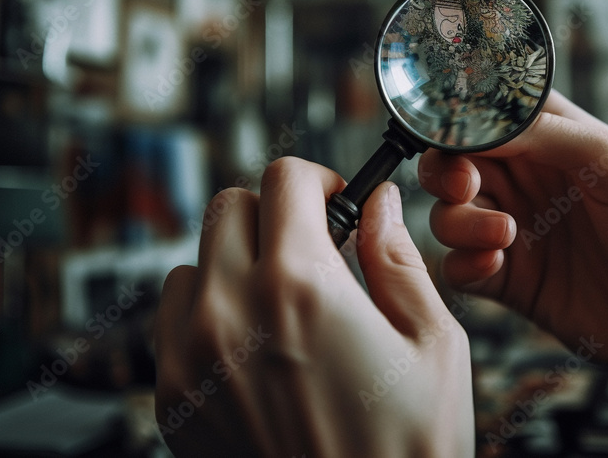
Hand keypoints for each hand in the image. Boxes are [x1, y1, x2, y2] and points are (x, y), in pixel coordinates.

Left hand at [154, 159, 473, 456]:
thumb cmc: (407, 451)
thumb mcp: (434, 345)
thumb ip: (398, 260)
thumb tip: (382, 206)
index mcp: (301, 286)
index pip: (284, 179)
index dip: (318, 178)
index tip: (335, 199)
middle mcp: (231, 312)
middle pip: (229, 207)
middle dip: (274, 214)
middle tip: (314, 248)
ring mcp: (191, 356)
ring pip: (194, 262)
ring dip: (235, 262)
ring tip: (283, 302)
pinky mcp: (173, 397)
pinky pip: (172, 321)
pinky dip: (208, 313)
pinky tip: (255, 347)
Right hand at [420, 91, 607, 388]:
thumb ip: (547, 134)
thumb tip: (480, 121)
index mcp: (551, 142)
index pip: (485, 116)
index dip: (460, 121)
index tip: (455, 136)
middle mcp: (526, 183)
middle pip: (452, 164)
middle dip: (445, 172)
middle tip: (465, 186)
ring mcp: (514, 233)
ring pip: (447, 215)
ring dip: (460, 222)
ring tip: (506, 235)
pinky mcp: (509, 283)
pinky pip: (457, 267)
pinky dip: (464, 264)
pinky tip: (497, 267)